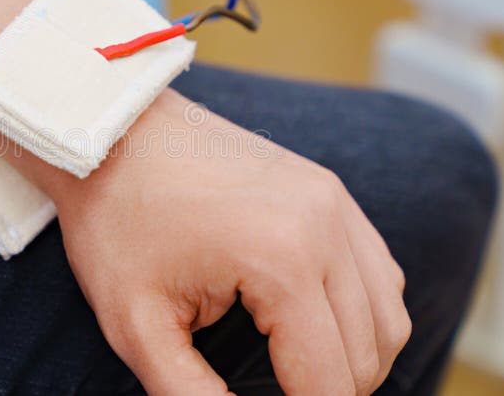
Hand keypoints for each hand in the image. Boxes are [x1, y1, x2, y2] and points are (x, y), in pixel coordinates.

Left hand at [54, 89, 410, 395]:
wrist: (115, 134)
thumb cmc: (116, 221)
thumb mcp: (137, 323)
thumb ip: (190, 394)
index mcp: (281, 259)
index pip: (329, 379)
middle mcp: (325, 225)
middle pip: (369, 352)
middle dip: (329, 390)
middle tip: (278, 391)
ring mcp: (333, 200)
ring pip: (388, 313)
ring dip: (356, 355)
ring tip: (301, 370)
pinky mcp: (329, 188)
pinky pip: (378, 268)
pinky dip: (362, 310)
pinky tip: (316, 320)